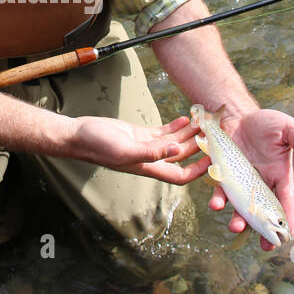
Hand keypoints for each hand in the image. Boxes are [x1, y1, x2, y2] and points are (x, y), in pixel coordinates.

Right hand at [69, 113, 204, 181]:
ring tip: (205, 120)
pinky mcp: (139, 134)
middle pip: (182, 156)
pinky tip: (186, 118)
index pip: (181, 175)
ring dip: (190, 133)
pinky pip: (163, 133)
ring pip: (175, 142)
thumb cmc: (97, 145)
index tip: (214, 159)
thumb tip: (176, 152)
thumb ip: (150, 152)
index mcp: (149, 167)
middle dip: (199, 146)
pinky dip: (176, 126)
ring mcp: (145, 146)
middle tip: (214, 132)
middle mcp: (150, 159)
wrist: (78, 135)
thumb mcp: (125, 149)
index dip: (199, 170)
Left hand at [187, 108, 293, 248]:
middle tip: (264, 245)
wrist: (237, 115)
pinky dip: (219, 198)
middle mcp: (260, 184)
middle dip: (263, 229)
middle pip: (262, 212)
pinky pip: (221, 191)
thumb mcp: (287, 128)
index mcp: (279, 176)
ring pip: (240, 207)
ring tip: (235, 227)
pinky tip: (216, 204)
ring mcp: (240, 182)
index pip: (286, 200)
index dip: (290, 218)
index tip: (291, 235)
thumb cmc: (267, 124)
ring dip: (238, 219)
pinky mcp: (222, 175)